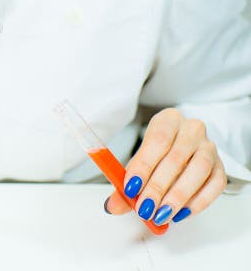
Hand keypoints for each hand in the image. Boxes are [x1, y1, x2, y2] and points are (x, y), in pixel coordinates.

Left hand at [104, 108, 226, 224]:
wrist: (182, 148)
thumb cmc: (158, 153)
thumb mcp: (138, 161)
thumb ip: (125, 182)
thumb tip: (113, 206)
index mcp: (168, 120)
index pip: (157, 141)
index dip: (143, 166)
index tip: (131, 187)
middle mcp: (192, 130)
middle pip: (176, 158)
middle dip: (158, 187)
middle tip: (145, 208)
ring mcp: (209, 147)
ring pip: (199, 170)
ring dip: (178, 196)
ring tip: (161, 214)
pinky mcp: (221, 166)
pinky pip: (215, 185)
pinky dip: (198, 202)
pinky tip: (181, 213)